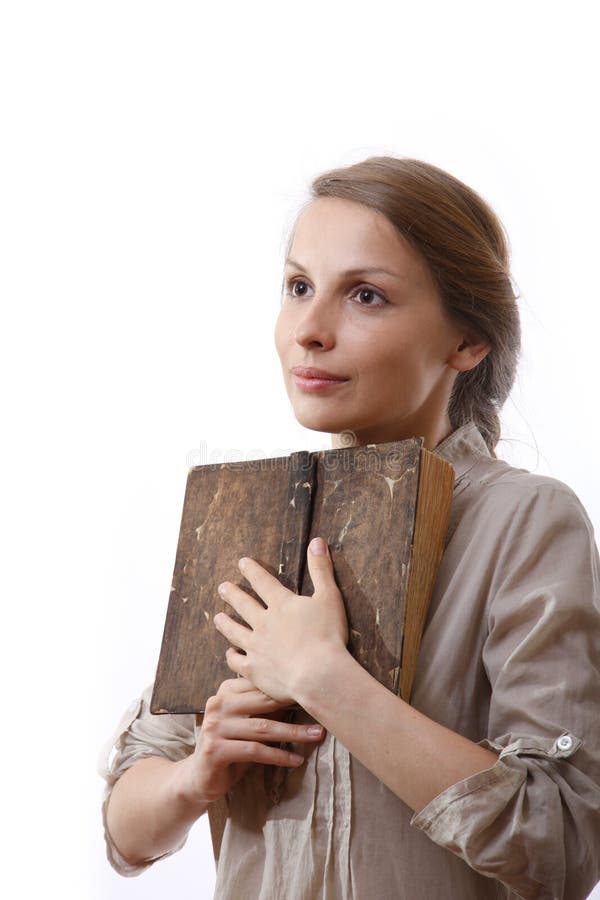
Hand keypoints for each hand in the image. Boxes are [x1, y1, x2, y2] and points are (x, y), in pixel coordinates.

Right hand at [177, 676, 325, 805]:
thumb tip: (302, 696)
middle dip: (295, 707)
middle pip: (265, 702)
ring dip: (293, 733)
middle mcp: (218, 704)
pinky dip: (278, 756)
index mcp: (225, 691)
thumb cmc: (229, 747)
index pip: (261, 685)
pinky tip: (296, 760)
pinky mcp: (215, 749)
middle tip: (323, 712)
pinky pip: (254, 750)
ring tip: (316, 736)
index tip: (314, 692)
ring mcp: (214, 726)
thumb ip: (264, 709)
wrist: (198, 778)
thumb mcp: (246, 723)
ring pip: (263, 727)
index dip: (288, 689)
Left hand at [213, 537, 348, 703]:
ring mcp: (256, 647)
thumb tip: (316, 541)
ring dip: (225, 623)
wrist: (318, 674)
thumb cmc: (328, 636)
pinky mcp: (254, 669)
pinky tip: (230, 653)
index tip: (242, 563)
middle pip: (243, 604)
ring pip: (234, 631)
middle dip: (232, 593)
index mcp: (281, 604)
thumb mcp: (329, 597)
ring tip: (218, 617)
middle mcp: (264, 622)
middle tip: (222, 587)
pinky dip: (231, 656)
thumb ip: (321, 569)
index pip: (262, 581)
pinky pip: (236, 661)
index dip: (251, 570)